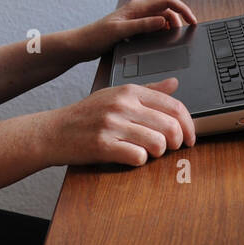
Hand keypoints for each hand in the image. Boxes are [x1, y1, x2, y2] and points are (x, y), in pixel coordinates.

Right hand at [37, 77, 194, 166]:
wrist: (53, 131)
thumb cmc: (86, 115)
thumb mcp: (116, 95)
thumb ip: (148, 91)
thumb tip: (174, 84)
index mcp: (129, 91)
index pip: (173, 106)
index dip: (189, 125)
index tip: (190, 137)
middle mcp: (122, 105)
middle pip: (170, 126)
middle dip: (177, 142)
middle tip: (172, 148)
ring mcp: (112, 125)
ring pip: (157, 143)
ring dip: (158, 153)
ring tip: (150, 152)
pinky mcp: (103, 145)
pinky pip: (137, 157)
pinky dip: (140, 161)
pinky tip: (131, 157)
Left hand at [74, 0, 198, 61]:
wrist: (81, 45)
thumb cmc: (96, 36)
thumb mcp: (121, 31)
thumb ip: (142, 25)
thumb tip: (162, 22)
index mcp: (137, 7)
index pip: (167, 1)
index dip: (183, 9)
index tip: (192, 20)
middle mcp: (138, 10)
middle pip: (167, 9)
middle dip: (179, 19)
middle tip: (185, 33)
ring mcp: (136, 18)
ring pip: (161, 18)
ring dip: (170, 26)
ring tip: (174, 38)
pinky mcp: (133, 28)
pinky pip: (153, 26)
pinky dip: (161, 32)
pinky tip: (161, 41)